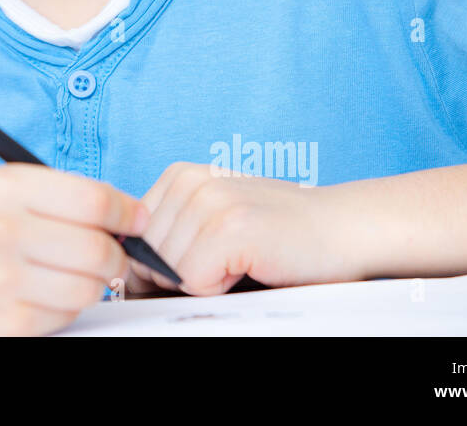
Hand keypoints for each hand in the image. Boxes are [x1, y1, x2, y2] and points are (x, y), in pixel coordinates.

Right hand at [0, 163, 149, 334]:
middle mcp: (0, 232)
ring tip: (66, 273)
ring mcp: (0, 283)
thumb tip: (132, 214)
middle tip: (104, 253)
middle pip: (99, 248)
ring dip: (91, 284)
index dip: (125, 211)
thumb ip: (62, 195)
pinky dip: (63, 309)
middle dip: (113, 253)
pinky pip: (65, 318)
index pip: (94, 198)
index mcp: (4, 188)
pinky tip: (38, 295)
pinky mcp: (3, 325)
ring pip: (89, 288)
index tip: (134, 218)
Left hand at [119, 161, 355, 296]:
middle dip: (182, 275)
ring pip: (169, 274)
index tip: (205, 257)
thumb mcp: (211, 226)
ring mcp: (208, 200)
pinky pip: (194, 282)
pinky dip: (222, 289)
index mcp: (177, 177)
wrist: (345, 229)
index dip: (163, 265)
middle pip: (146, 258)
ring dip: (206, 281)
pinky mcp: (230, 227)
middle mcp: (188, 181)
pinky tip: (252, 264)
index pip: (132, 240)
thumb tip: (121, 276)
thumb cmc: (280, 237)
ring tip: (244, 259)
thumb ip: (167, 242)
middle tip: (230, 260)